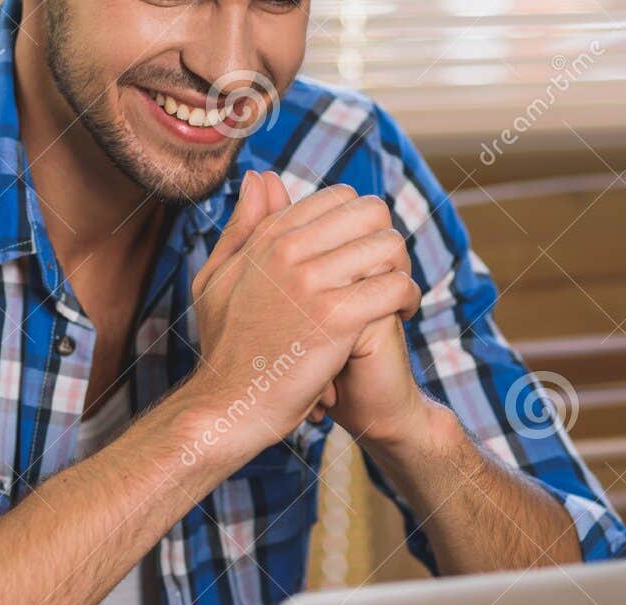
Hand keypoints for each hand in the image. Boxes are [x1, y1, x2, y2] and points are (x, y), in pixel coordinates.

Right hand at [182, 171, 419, 461]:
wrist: (227, 405)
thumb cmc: (225, 350)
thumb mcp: (217, 278)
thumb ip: (243, 226)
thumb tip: (261, 177)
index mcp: (269, 237)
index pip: (338, 199)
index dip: (359, 225)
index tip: (361, 258)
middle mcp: (289, 250)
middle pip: (370, 212)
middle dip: (385, 240)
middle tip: (385, 274)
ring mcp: (312, 282)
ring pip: (388, 244)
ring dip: (401, 269)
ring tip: (396, 298)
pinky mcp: (336, 318)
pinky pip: (394, 286)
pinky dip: (407, 300)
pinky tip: (400, 318)